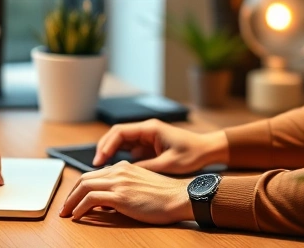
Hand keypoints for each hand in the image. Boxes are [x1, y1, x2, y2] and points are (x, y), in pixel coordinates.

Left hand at [59, 161, 192, 223]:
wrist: (178, 197)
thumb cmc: (164, 196)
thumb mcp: (140, 186)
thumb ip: (123, 189)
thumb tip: (105, 203)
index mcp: (123, 167)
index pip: (94, 175)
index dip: (80, 187)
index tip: (73, 199)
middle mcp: (118, 171)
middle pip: (84, 178)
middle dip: (70, 193)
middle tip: (64, 207)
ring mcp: (119, 182)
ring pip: (84, 187)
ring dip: (71, 201)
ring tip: (66, 213)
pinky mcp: (120, 195)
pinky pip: (91, 199)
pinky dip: (79, 208)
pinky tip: (77, 216)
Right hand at [93, 119, 227, 173]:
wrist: (208, 150)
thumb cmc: (192, 154)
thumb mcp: (168, 164)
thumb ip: (146, 168)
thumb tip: (124, 175)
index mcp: (150, 128)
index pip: (120, 132)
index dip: (106, 146)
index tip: (99, 161)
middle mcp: (146, 129)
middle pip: (117, 135)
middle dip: (104, 149)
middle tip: (95, 166)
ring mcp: (147, 137)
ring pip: (122, 142)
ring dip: (111, 153)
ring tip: (102, 170)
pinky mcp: (149, 145)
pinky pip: (130, 149)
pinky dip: (121, 158)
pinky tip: (116, 170)